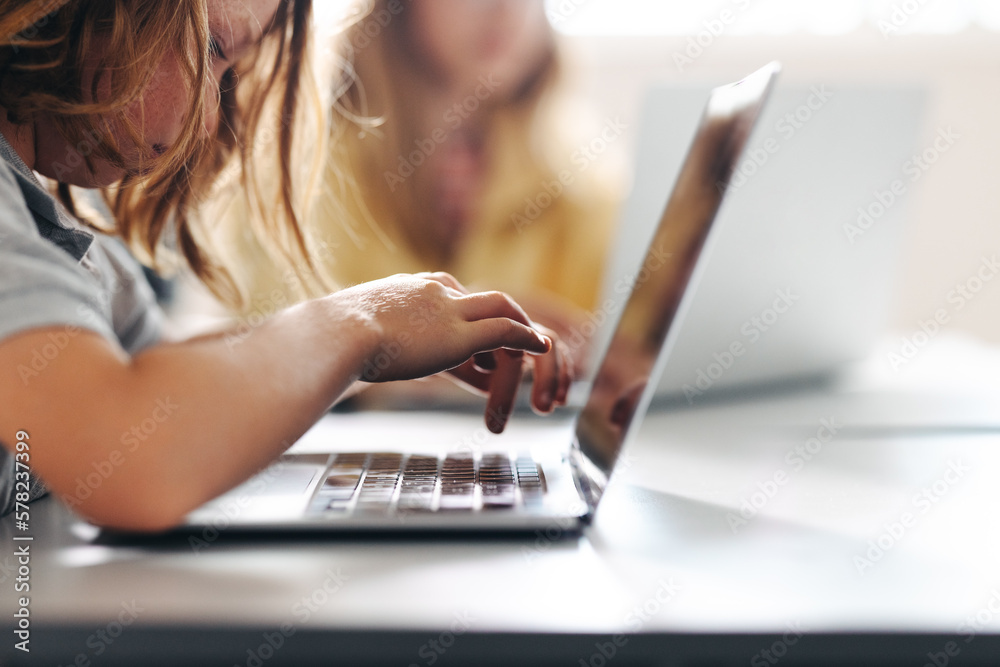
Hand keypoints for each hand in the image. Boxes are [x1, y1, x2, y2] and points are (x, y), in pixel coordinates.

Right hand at [327, 273, 570, 431]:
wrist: (333, 334)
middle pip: (477, 298)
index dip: (462, 315)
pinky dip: (526, 338)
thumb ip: (354, 337)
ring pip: (500, 307)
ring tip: (535, 342)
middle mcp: (433, 290)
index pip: (447, 295)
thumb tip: (337, 354)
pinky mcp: (459, 335)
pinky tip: (541, 348)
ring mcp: (449, 310)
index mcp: (406, 287)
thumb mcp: (342, 331)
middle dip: (496, 315)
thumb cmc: (326, 338)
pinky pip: (505, 331)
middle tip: (512, 335)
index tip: (468, 337)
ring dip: (520, 324)